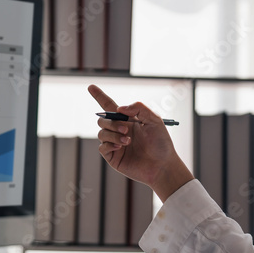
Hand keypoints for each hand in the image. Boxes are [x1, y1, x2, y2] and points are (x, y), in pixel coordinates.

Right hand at [88, 84, 193, 200]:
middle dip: (112, 122)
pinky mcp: (113, 157)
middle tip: (126, 129)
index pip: (110, 106)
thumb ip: (139, 108)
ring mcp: (115, 144)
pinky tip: (120, 147)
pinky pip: (102, 147)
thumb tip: (118, 109)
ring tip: (127, 140)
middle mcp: (119, 131)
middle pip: (103, 120)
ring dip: (113, 134)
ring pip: (101, 133)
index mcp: (128, 120)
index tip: (90, 87)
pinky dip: (109, 144)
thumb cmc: (161, 143)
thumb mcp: (154, 120)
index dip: (100, 96)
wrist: (162, 165)